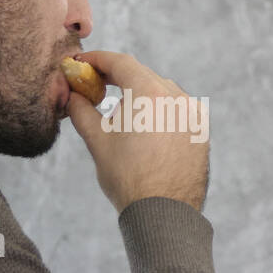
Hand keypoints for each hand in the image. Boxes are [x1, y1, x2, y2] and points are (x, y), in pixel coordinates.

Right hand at [65, 51, 209, 214]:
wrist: (164, 212)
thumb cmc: (127, 177)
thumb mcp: (97, 139)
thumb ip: (81, 109)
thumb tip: (70, 94)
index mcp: (151, 93)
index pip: (121, 62)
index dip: (97, 60)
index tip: (81, 63)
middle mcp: (177, 98)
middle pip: (142, 74)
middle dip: (116, 76)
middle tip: (94, 84)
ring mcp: (193, 114)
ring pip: (162, 90)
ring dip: (139, 92)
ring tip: (119, 107)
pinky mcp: (201, 130)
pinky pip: (177, 109)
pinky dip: (158, 109)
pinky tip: (144, 124)